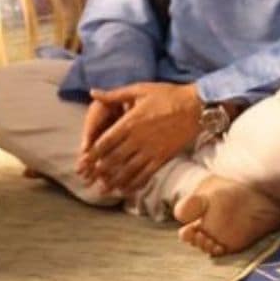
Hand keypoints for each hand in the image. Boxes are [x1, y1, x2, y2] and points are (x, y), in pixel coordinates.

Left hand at [79, 81, 201, 196]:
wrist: (197, 107)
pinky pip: (146, 175)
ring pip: (128, 170)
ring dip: (114, 181)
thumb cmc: (167, 95)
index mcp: (129, 122)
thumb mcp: (139, 89)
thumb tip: (93, 92)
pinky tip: (127, 190)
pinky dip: (135, 184)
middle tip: (88, 180)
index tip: (83, 162)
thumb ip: (114, 95)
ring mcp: (151, 150)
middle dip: (99, 171)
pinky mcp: (163, 158)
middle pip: (113, 159)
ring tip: (103, 191)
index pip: (105, 142)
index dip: (92, 154)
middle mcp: (138, 139)